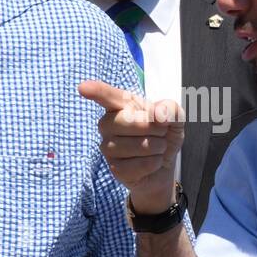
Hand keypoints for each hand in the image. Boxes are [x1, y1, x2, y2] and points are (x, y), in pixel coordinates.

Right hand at [79, 80, 184, 214]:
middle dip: (152, 127)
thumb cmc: (163, 135)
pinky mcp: (114, 168)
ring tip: (158, 147)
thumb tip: (158, 113)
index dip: (95, 91)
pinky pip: (138, 165)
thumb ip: (170, 109)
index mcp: (120, 106)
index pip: (106, 96)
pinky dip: (154, 163)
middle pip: (126, 120)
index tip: (83, 88)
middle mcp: (108, 124)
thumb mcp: (174, 117)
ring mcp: (108, 147)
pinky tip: (153, 162)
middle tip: (161, 132)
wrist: (164, 165)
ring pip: (135, 145)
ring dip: (156, 147)